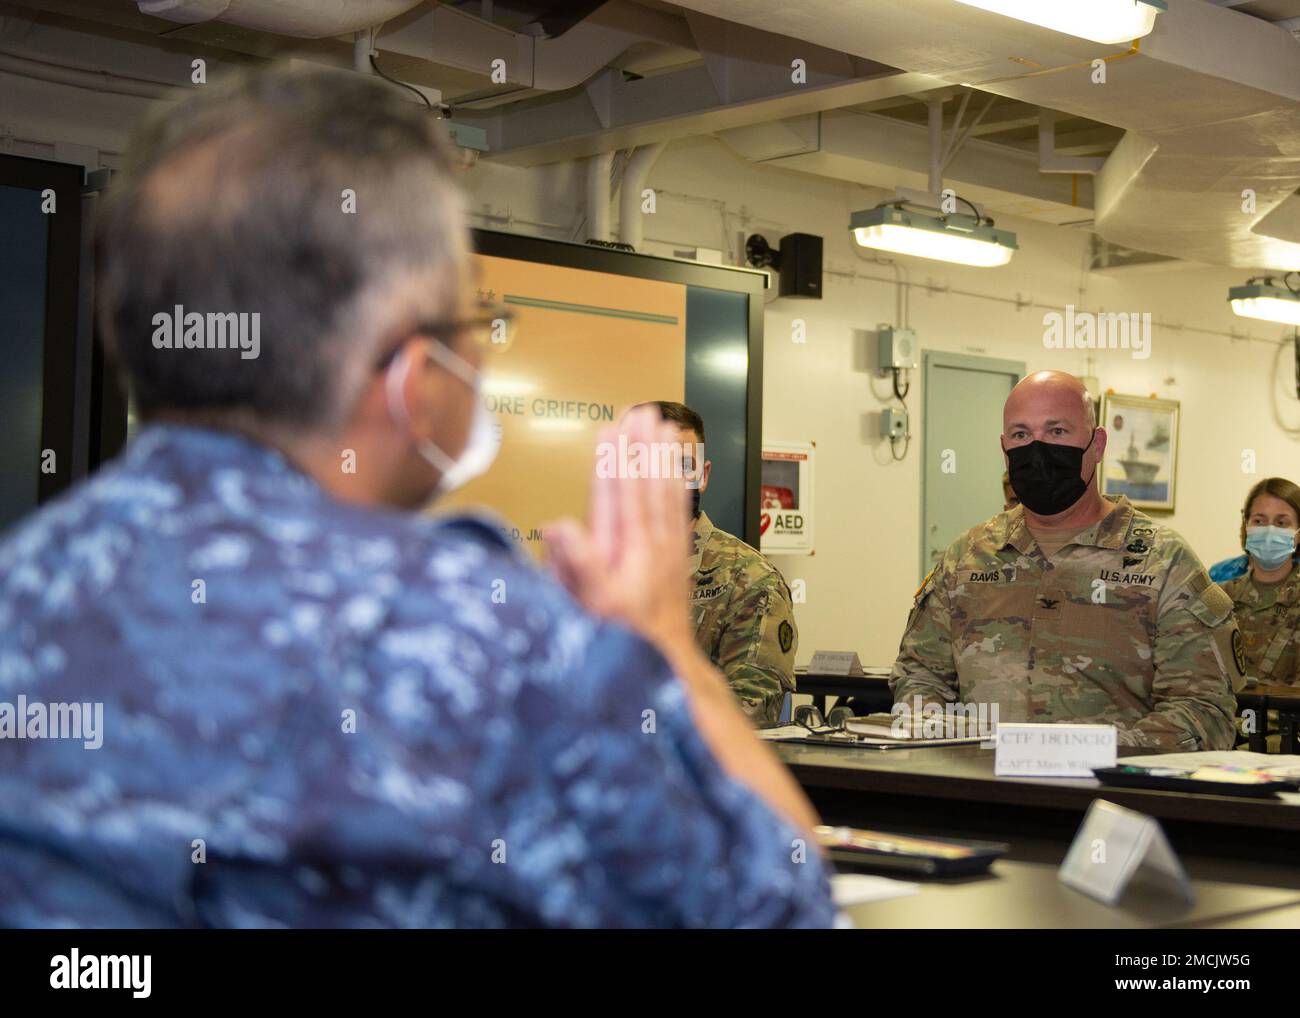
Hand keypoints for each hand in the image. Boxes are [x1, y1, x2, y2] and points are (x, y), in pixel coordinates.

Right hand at [545, 406, 693, 652]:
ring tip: (663, 425)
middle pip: (646, 486)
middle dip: (642, 448)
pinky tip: (677, 468)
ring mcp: (667, 550)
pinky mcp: (677, 558)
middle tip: (641, 411)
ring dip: (663, 458)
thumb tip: (560, 525)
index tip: (610, 430)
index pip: (618, 496)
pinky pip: (680, 511)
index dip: (613, 461)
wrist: (665, 667)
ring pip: (666, 493)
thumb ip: (576, 566)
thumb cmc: (622, 641)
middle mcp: (651, 546)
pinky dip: (678, 485)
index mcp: (627, 553)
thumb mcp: (591, 609)